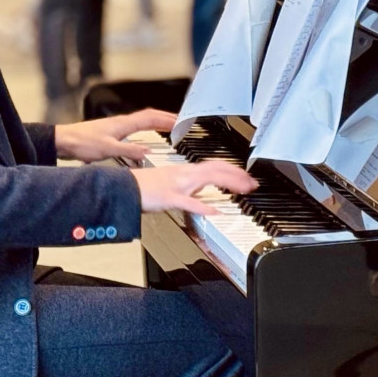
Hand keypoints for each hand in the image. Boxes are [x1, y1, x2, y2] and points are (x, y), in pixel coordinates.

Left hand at [54, 108, 175, 161]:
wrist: (63, 141)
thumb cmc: (82, 143)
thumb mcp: (108, 149)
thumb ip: (129, 151)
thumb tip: (148, 152)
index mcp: (124, 124)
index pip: (151, 118)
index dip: (168, 119)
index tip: (182, 122)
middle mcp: (122, 123)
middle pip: (149, 116)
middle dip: (166, 118)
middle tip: (180, 123)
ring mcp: (117, 127)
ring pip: (142, 121)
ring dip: (157, 123)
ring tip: (168, 129)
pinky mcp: (111, 134)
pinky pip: (134, 129)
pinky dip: (145, 132)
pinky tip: (145, 141)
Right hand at [134, 159, 257, 216]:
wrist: (124, 188)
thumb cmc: (143, 187)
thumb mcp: (170, 182)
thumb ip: (187, 187)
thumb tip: (202, 192)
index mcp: (184, 171)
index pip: (214, 165)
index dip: (232, 169)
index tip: (246, 176)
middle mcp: (184, 174)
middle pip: (216, 168)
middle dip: (237, 174)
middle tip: (253, 183)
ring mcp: (177, 185)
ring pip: (208, 178)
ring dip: (228, 183)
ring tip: (243, 189)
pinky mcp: (169, 197)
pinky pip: (188, 201)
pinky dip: (203, 205)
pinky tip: (215, 211)